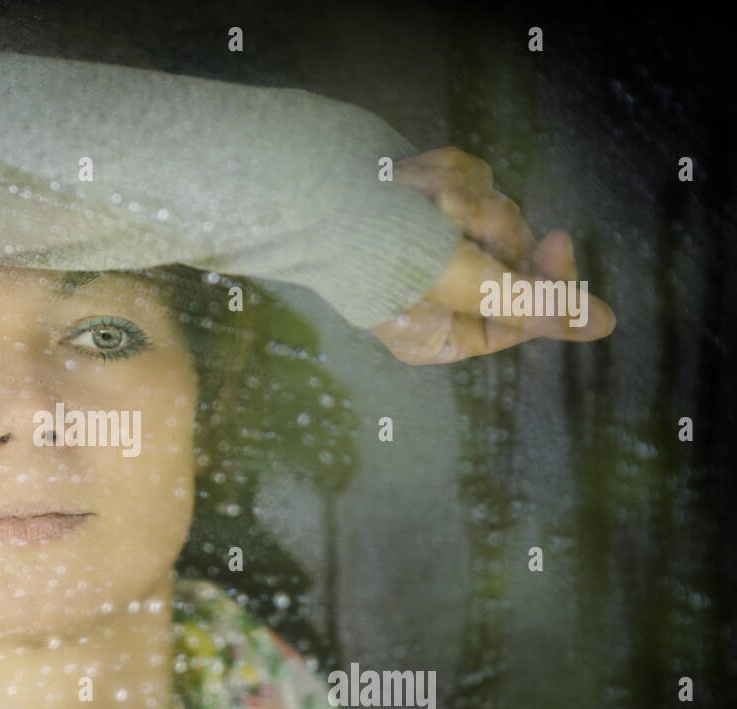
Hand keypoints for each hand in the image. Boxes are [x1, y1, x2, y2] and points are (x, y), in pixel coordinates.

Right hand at [369, 146, 614, 364]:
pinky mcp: (426, 198)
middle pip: (515, 260)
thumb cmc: (377, 252)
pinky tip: (406, 175)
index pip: (522, 318)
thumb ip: (534, 303)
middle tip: (453, 209)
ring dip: (461, 195)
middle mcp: (441, 292)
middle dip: (488, 227)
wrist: (308, 187)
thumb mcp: (463, 283)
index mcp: (442, 332)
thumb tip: (605, 324)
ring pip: (496, 212)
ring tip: (415, 190)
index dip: (545, 282)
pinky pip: (471, 179)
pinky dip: (444, 171)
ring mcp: (432, 243)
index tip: (556, 240)